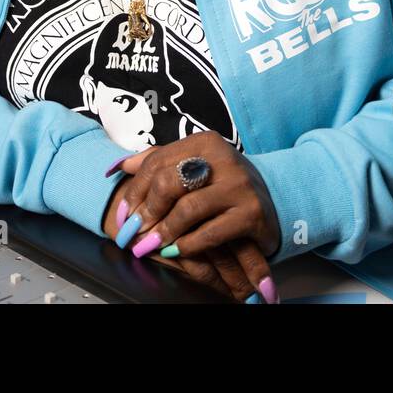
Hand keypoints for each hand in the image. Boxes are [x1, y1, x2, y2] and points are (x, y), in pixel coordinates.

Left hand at [111, 134, 280, 289]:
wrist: (274, 199)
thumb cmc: (223, 184)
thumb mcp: (194, 165)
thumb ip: (158, 161)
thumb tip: (118, 166)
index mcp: (204, 142)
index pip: (157, 162)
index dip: (134, 191)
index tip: (122, 214)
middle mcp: (223, 158)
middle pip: (169, 182)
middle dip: (146, 212)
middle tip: (132, 232)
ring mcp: (239, 184)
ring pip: (187, 209)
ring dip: (164, 231)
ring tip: (150, 244)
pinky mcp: (252, 212)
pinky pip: (210, 232)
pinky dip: (188, 245)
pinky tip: (176, 250)